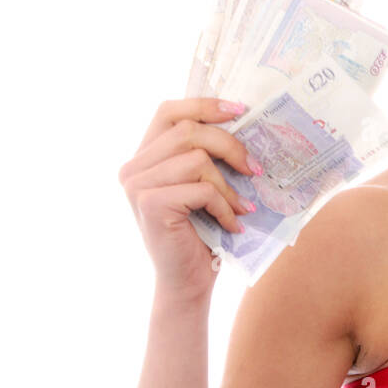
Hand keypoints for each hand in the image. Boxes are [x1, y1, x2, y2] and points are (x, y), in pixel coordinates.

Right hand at [118, 98, 262, 298]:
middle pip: (188, 130)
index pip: (169, 111)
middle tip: (254, 169)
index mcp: (144, 157)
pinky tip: (231, 225)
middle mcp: (133, 168)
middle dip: (229, 146)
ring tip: (242, 208)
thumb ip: (207, 156)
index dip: (204, 105)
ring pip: (197, 159)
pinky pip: (201, 189)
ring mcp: (137, 185)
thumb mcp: (204, 187)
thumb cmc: (201, 235)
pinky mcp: (150, 204)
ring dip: (228, 186)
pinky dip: (224, 207)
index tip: (239, 110)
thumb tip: (243, 120)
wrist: (188, 283)